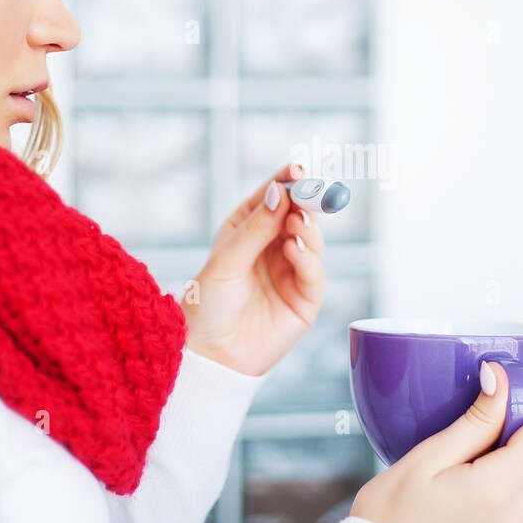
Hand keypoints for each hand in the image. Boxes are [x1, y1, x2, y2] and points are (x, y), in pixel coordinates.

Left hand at [180, 163, 325, 376]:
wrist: (209, 354)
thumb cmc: (208, 305)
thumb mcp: (226, 260)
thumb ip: (256, 228)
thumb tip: (280, 193)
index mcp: (249, 229)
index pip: (274, 197)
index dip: (288, 181)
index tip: (298, 168)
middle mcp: (273, 246)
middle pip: (300, 214)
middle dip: (306, 201)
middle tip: (308, 191)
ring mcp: (292, 271)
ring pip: (312, 240)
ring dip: (307, 229)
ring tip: (295, 225)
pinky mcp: (305, 299)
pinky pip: (314, 273)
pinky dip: (308, 258)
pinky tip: (294, 250)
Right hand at [349, 361, 522, 522]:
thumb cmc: (391, 516)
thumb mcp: (427, 456)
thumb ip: (476, 420)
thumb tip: (502, 380)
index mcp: (496, 491)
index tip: (512, 395)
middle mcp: (519, 519)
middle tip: (481, 426)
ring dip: (518, 457)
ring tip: (471, 461)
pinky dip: (513, 482)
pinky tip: (476, 483)